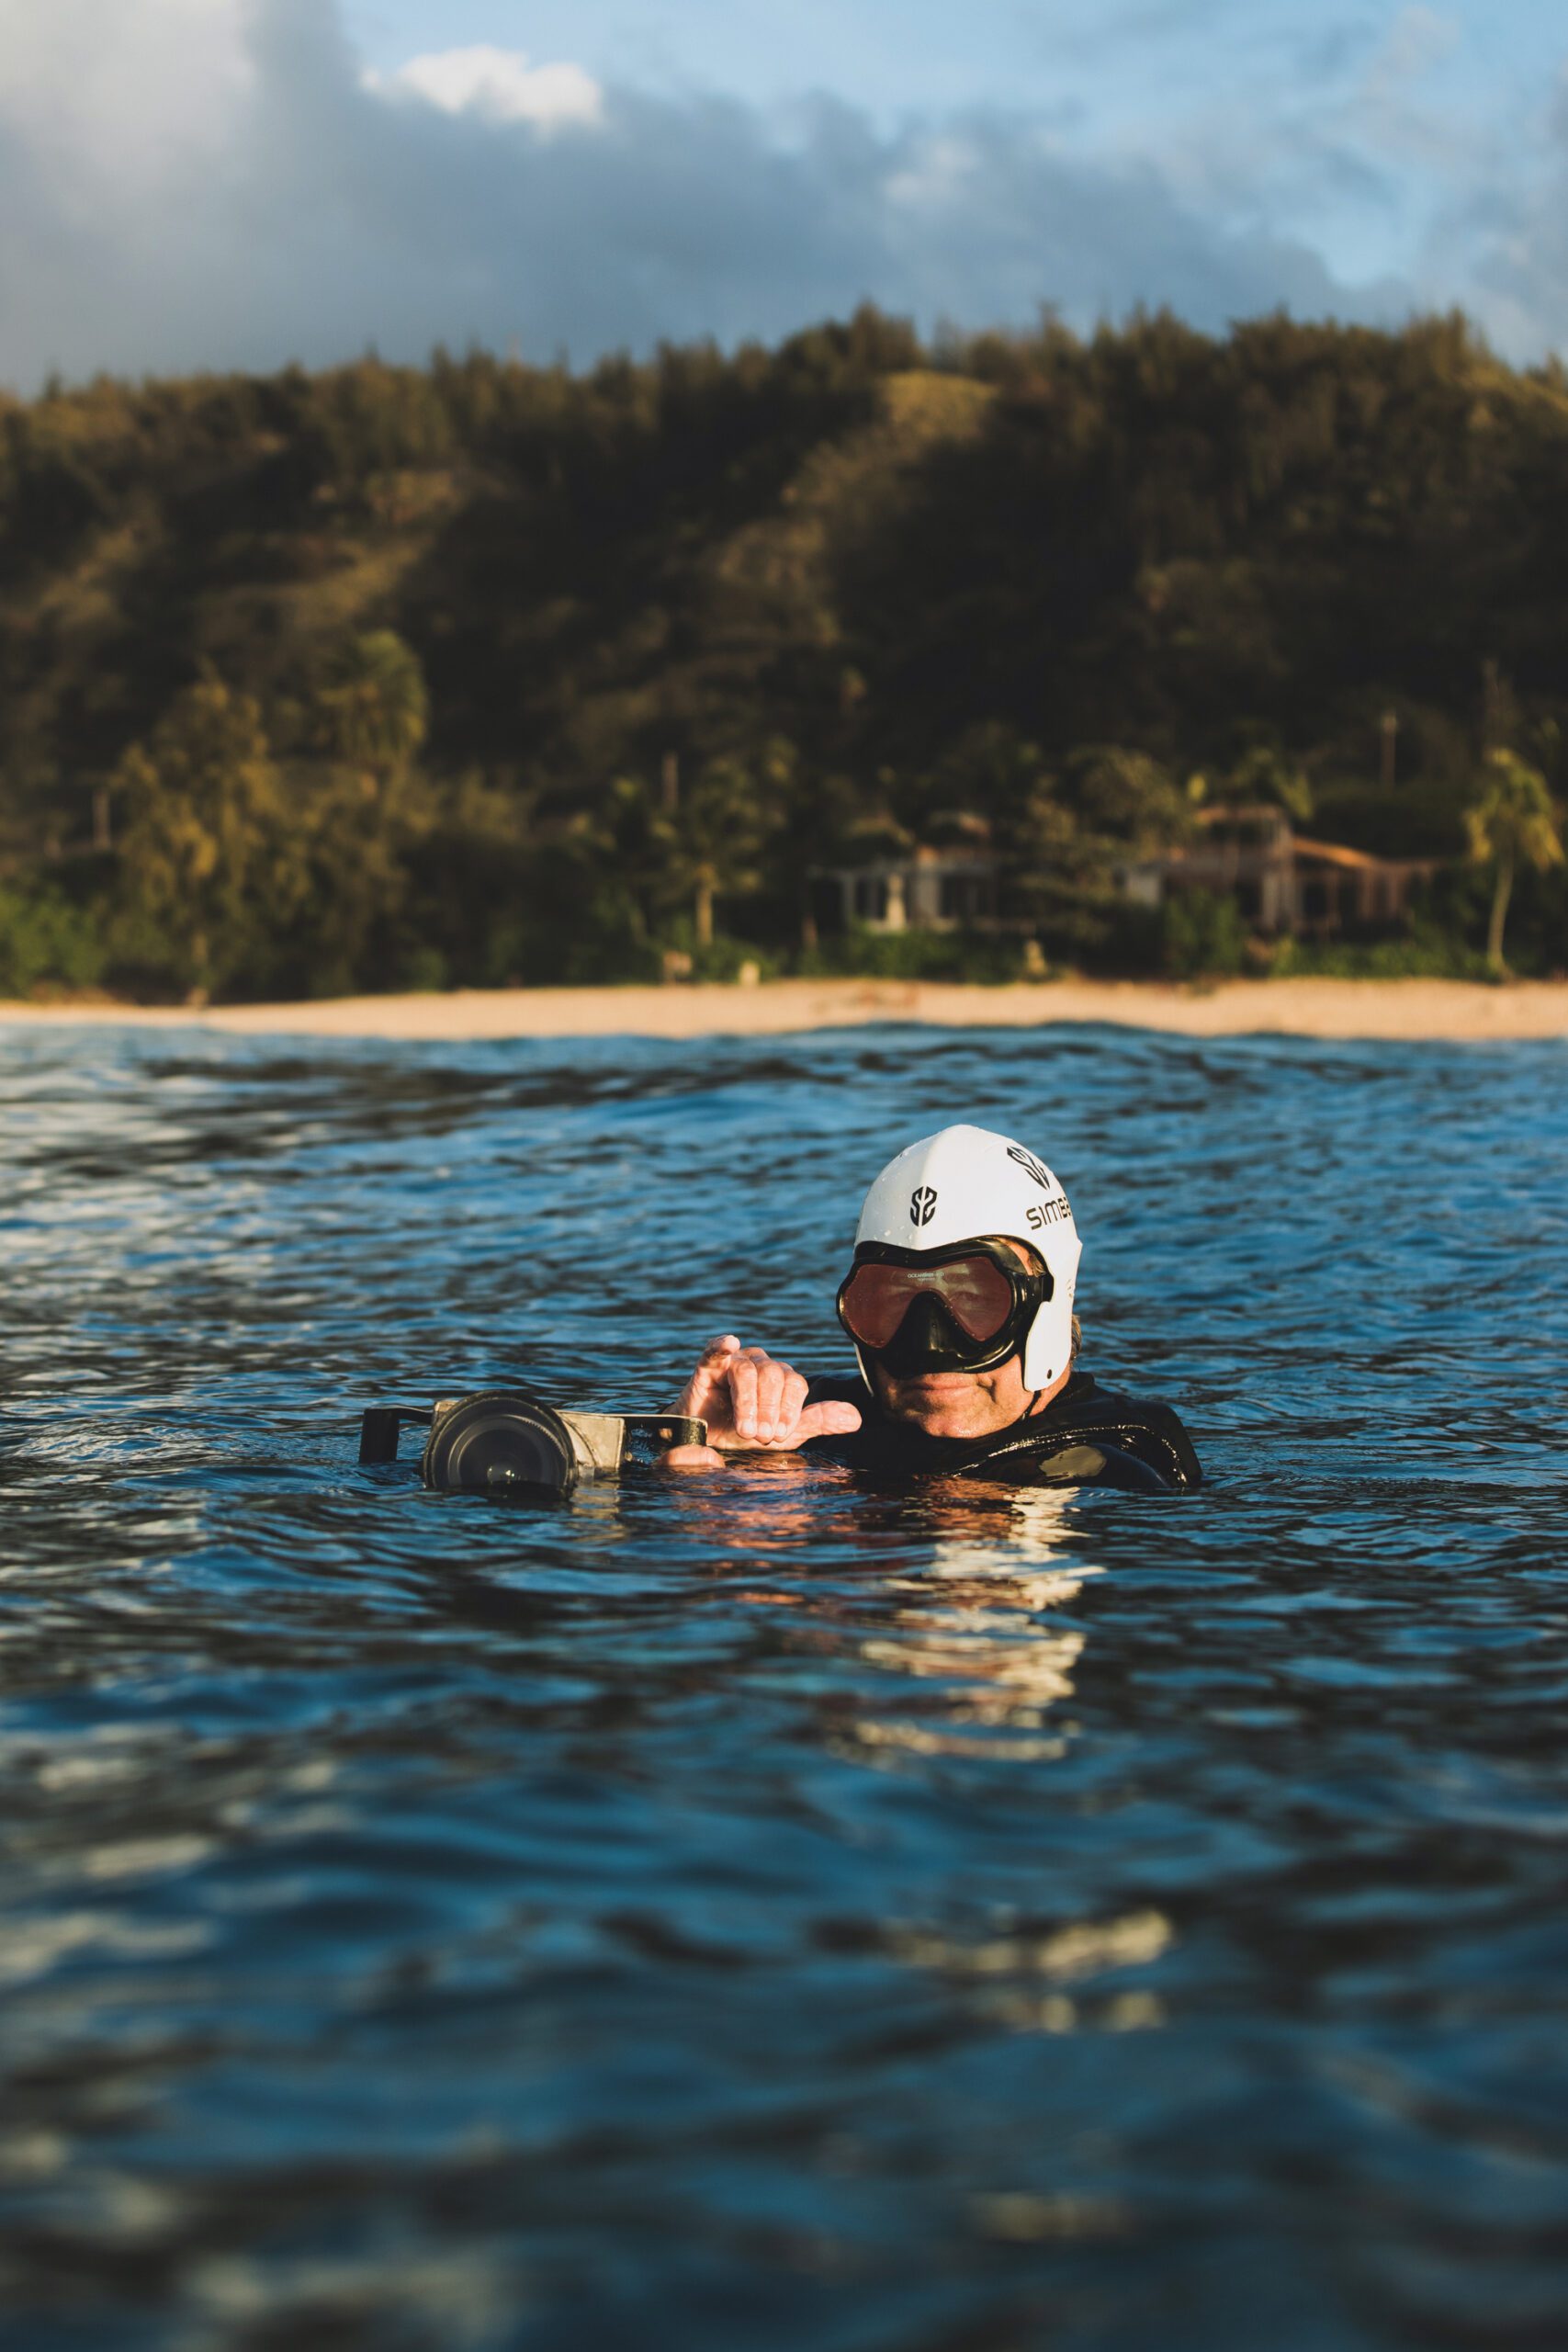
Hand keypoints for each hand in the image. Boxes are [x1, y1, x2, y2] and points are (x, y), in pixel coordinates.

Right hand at [662, 1335, 860, 1468]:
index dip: (790, 1409)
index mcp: (782, 1378)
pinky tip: (730, 1344)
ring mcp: (735, 1363)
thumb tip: (856, 1418)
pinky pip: (715, 1351)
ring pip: (747, 1371)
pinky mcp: (708, 1366)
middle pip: (773, 1376)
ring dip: (748, 1402)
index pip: (795, 1384)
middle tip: (761, 1436)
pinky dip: (722, 1345)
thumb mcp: (787, 1434)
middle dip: (769, 1409)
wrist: (707, 1440)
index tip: (780, 1435)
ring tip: (745, 1429)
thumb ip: (818, 1422)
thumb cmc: (748, 1432)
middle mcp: (762, 1365)